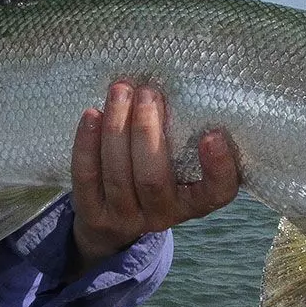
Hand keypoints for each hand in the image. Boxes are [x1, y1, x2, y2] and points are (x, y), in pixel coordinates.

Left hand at [69, 82, 239, 264]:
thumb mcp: (180, 165)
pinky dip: (87, 143)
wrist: (115, 220)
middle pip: (153, 179)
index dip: (218, 167)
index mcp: (194, 202)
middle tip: (148, 92)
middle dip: (146, 131)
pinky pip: (87, 177)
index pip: (217, 193)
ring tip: (120, 92)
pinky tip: (92, 114)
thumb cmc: (156, 174)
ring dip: (116, 128)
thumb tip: (176, 86)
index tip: (214, 134)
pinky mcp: (94, 213)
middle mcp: (163, 215)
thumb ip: (184, 138)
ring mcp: (125, 218)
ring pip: (118, 175)